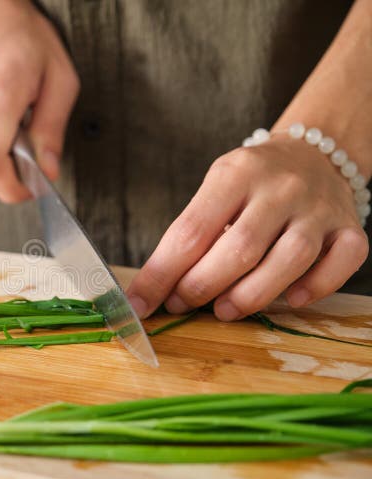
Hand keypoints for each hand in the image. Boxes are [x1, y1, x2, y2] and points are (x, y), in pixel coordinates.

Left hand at [126, 134, 368, 320]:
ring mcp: (319, 208)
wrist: (313, 154)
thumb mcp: (215, 191)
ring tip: (223, 311)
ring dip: (251, 295)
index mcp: (235, 173)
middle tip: (181, 304)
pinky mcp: (350, 228)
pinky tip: (291, 300)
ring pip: (290, 259)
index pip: (191, 231)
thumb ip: (191, 234)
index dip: (161, 274)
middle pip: (239, 249)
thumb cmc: (250, 184)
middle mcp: (281, 188)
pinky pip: (341, 263)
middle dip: (201, 286)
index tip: (140, 303)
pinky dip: (316, 287)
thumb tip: (154, 288)